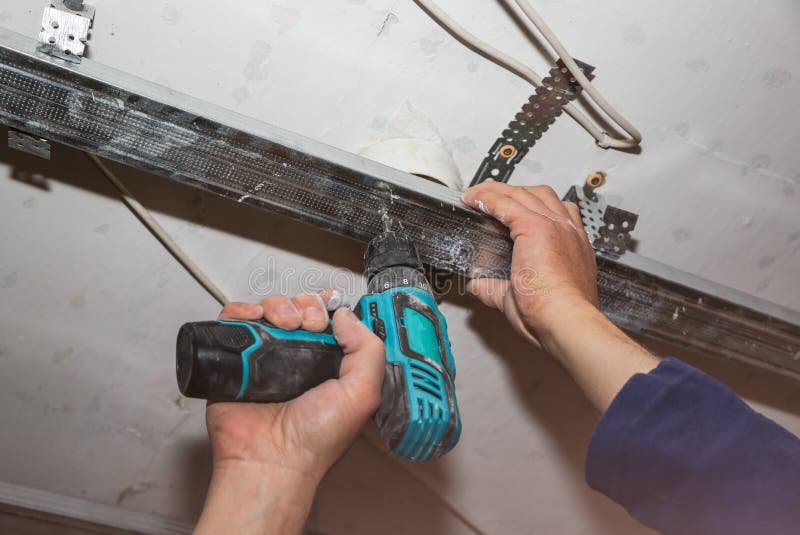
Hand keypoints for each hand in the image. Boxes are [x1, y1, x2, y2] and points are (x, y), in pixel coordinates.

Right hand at [196, 290, 384, 534]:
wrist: (271, 460)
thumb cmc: (315, 440)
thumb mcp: (363, 394)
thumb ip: (368, 349)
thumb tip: (347, 315)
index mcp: (328, 364)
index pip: (329, 318)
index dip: (330, 306)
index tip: (331, 307)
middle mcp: (296, 358)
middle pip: (299, 307)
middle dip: (307, 305)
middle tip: (310, 323)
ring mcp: (264, 356)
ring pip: (270, 307)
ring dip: (280, 305)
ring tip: (285, 324)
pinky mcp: (234, 358)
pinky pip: (234, 319)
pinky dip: (242, 310)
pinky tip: (255, 319)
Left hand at [461, 182, 598, 347]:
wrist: (564, 321)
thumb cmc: (553, 317)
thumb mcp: (521, 298)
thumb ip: (498, 287)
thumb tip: (478, 284)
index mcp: (573, 248)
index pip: (556, 213)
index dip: (532, 206)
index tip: (512, 210)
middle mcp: (567, 232)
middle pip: (539, 195)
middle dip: (513, 192)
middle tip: (489, 196)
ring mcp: (553, 226)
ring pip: (523, 194)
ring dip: (497, 191)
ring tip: (476, 194)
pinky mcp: (535, 227)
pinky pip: (506, 203)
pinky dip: (488, 198)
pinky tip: (474, 199)